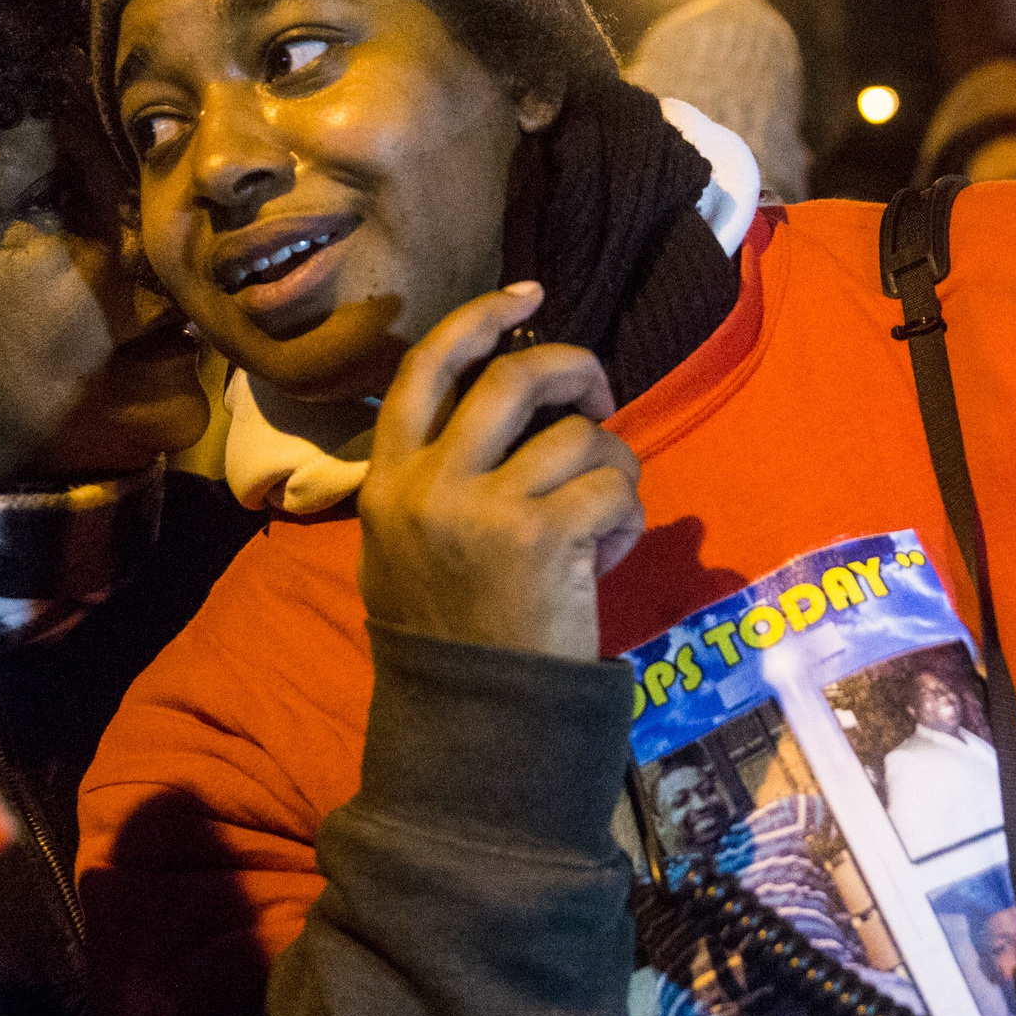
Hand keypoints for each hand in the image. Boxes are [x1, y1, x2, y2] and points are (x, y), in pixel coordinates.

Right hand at [359, 282, 645, 662]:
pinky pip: (613, 486)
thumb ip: (436, 475)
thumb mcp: (404, 548)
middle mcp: (426, 484)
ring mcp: (481, 508)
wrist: (471, 720)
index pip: (426, 369)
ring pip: (580, 435)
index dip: (479, 318)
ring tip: (606, 517)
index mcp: (387, 480)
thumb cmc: (450, 636)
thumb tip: (508, 402)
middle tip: (600, 398)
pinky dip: (628, 515)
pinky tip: (611, 554)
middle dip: (576, 370)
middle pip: (515, 376)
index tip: (528, 295)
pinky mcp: (540, 537)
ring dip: (614, 466)